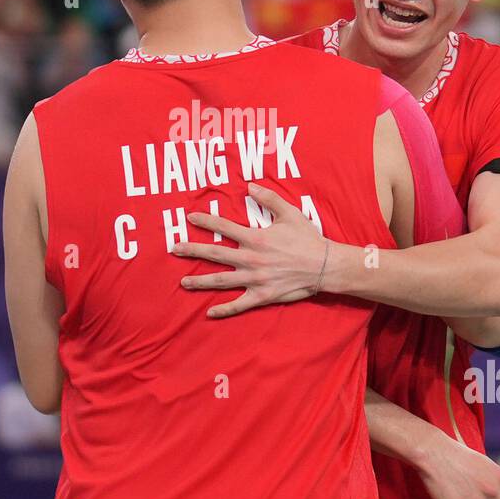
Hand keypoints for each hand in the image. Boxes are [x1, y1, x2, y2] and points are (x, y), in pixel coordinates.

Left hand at [172, 182, 328, 318]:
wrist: (325, 265)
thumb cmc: (307, 238)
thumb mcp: (289, 213)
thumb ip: (269, 198)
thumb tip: (250, 185)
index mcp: (255, 238)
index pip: (223, 227)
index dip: (205, 221)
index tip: (189, 218)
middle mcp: (250, 258)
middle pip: (214, 254)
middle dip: (192, 250)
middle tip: (174, 249)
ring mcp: (254, 279)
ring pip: (221, 281)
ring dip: (200, 282)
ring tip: (183, 282)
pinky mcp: (262, 296)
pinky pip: (239, 305)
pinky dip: (224, 310)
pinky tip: (209, 312)